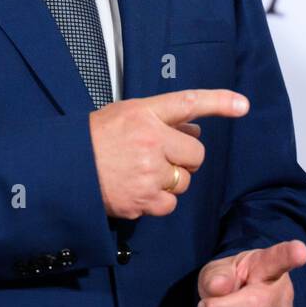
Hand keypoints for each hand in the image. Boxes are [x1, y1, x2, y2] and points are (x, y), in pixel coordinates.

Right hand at [88, 88, 248, 218]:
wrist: (63, 170)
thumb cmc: (93, 140)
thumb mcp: (125, 114)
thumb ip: (162, 118)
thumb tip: (196, 127)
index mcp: (144, 114)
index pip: (189, 103)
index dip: (219, 102)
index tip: (242, 105)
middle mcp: (150, 141)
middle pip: (196, 154)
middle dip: (184, 158)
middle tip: (160, 157)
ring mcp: (148, 172)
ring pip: (184, 181)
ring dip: (171, 180)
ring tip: (142, 174)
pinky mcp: (142, 200)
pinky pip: (170, 204)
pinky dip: (159, 201)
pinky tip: (139, 190)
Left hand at [197, 240, 305, 306]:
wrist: (234, 304)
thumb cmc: (229, 283)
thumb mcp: (216, 271)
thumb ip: (215, 276)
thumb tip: (219, 287)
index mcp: (267, 265)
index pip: (280, 258)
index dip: (290, 255)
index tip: (299, 251)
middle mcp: (282, 291)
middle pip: (254, 305)